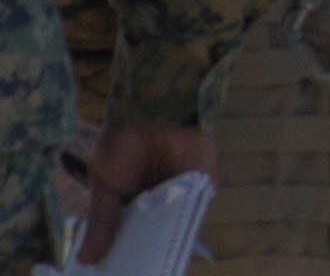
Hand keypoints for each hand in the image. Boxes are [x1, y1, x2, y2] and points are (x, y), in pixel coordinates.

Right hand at [84, 121, 206, 260]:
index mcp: (134, 199)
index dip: (125, 252)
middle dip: (145, 253)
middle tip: (137, 273)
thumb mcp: (105, 185)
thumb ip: (103, 222)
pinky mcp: (205, 185)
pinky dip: (183, 231)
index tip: (119, 271)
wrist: (155, 109)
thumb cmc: (124, 142)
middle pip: (155, 235)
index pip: (131, 234)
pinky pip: (195, 214)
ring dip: (164, 246)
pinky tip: (170, 251)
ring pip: (175, 229)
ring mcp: (184, 193)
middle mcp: (160, 198)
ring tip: (152, 268)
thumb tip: (87, 259)